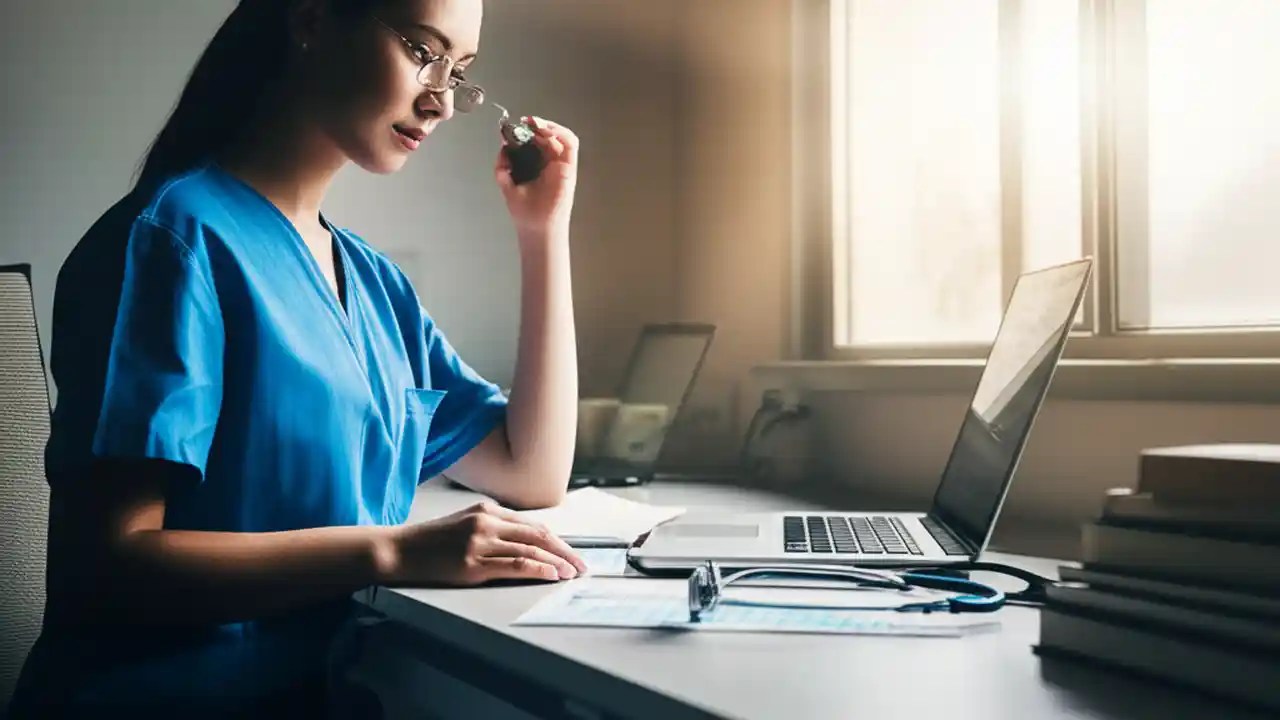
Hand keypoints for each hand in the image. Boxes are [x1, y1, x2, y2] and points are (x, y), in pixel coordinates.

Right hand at [379, 501, 587, 585]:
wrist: (399, 550)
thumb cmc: (431, 542)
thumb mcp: (465, 524)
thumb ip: (493, 529)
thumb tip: (527, 545)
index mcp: (487, 510)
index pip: (532, 525)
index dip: (557, 540)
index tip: (573, 553)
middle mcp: (486, 521)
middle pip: (538, 535)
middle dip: (565, 551)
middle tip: (582, 565)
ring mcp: (479, 542)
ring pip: (529, 550)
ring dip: (557, 562)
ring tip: (572, 573)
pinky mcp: (472, 564)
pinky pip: (513, 565)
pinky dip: (537, 569)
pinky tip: (551, 574)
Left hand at [494, 116, 578, 240]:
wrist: (536, 228)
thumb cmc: (525, 212)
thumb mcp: (506, 184)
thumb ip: (502, 167)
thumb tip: (502, 148)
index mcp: (537, 167)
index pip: (536, 142)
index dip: (527, 131)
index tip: (516, 126)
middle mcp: (551, 164)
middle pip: (548, 136)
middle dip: (536, 125)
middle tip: (525, 122)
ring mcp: (561, 166)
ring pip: (561, 137)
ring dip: (549, 126)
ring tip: (536, 124)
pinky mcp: (570, 168)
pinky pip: (571, 145)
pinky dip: (561, 133)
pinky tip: (547, 131)